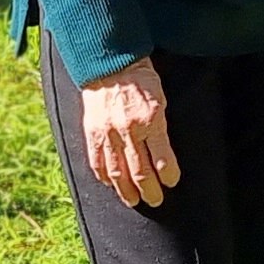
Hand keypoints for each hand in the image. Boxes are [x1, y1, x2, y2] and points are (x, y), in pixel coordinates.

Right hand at [77, 58, 179, 207]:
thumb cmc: (140, 78)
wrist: (109, 63)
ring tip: (133, 201)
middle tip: (156, 201)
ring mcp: (109, 133)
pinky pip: (97, 162)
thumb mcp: (160, 97)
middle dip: (150, 190)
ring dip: (126, 191)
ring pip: (118, 173)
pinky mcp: (93, 132)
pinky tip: (110, 185)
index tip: (171, 183)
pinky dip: (104, 177)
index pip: (162, 158)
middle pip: (140, 172)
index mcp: (151, 119)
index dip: (168, 175)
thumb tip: (163, 153)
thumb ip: (160, 125)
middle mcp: (129, 130)